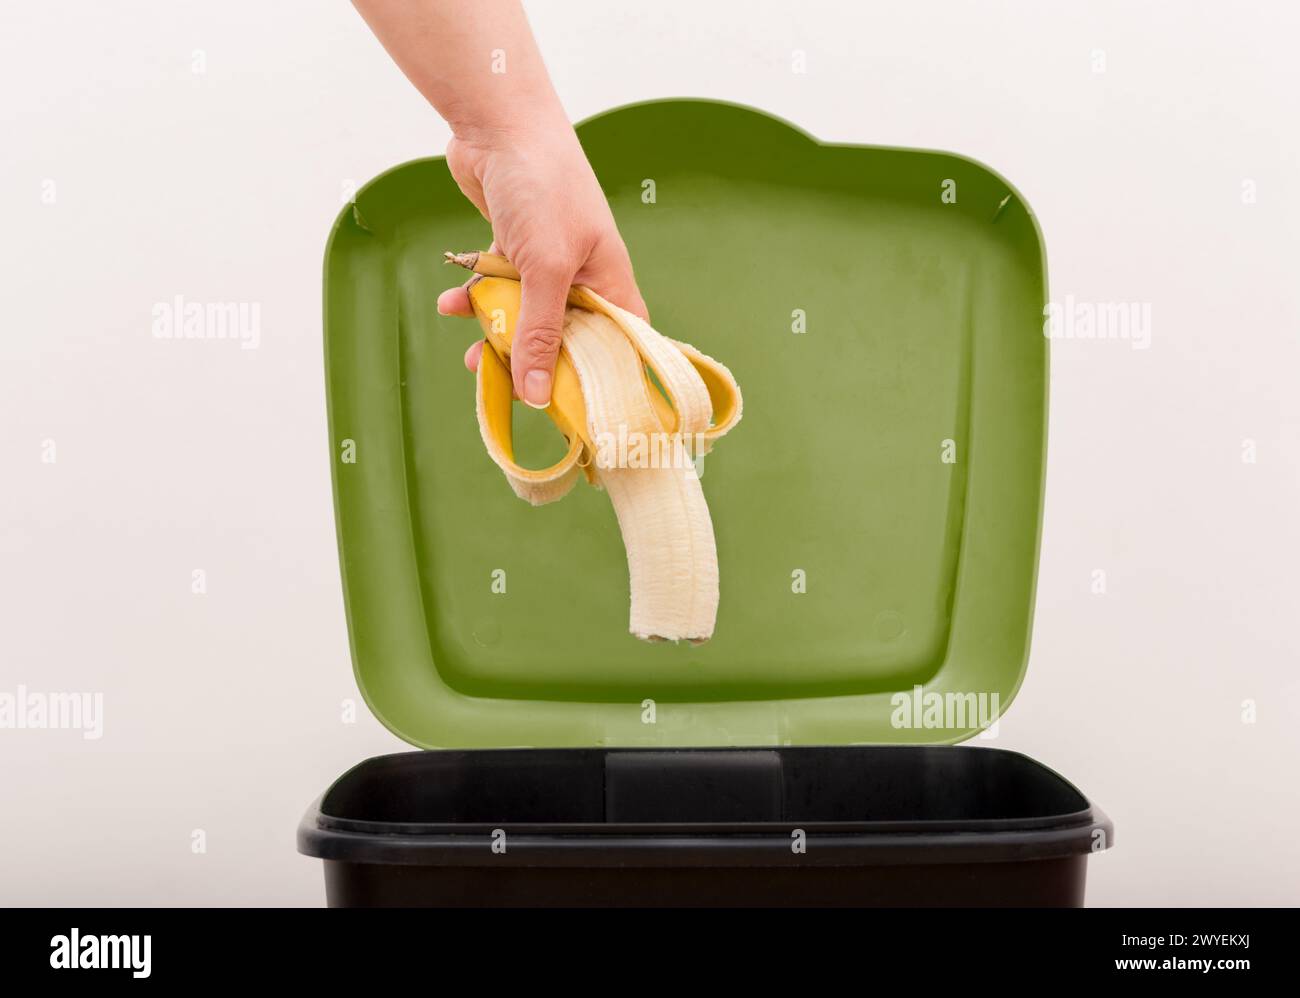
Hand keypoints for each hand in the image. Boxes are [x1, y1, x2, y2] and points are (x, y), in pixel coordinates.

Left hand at [436, 116, 647, 407]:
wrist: (498, 124)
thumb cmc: (542, 187)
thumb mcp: (543, 269)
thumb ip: (537, 333)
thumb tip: (535, 396)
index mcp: (609, 282)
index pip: (622, 343)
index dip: (607, 379)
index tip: (581, 411)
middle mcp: (582, 276)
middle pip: (566, 338)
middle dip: (535, 363)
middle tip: (512, 390)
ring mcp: (546, 262)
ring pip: (524, 317)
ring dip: (495, 334)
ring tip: (472, 354)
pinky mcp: (512, 249)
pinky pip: (496, 289)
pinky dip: (473, 298)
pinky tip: (451, 302)